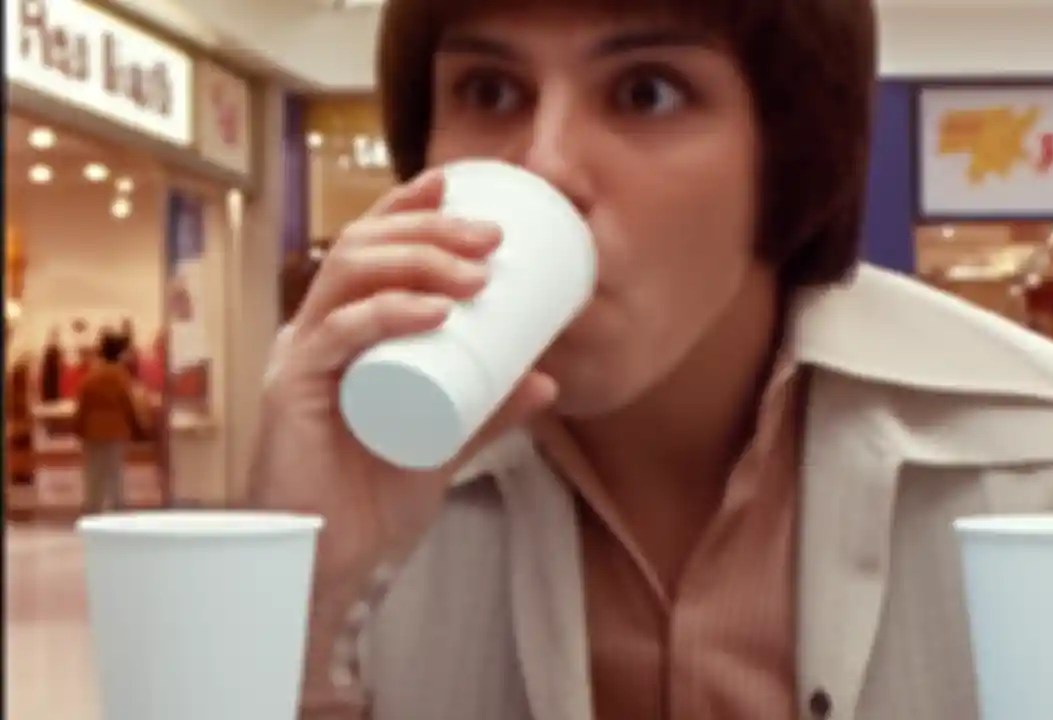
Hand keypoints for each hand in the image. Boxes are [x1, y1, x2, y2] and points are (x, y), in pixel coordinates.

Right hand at [246, 170, 557, 688]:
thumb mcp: (447, 442)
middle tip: (491, 236)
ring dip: (417, 261)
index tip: (455, 183)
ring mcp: (299, 357)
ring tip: (477, 269)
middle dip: (428, 229)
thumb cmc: (374, 497)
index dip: (406, 207)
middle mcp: (314, 331)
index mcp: (342, 331)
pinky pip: (338, 335)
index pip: (367, 248)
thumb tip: (547, 379)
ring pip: (348, 277)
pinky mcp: (292, 389)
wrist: (334, 562)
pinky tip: (434, 310)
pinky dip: (388, 314)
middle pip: (361, 249)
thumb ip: (490, 411)